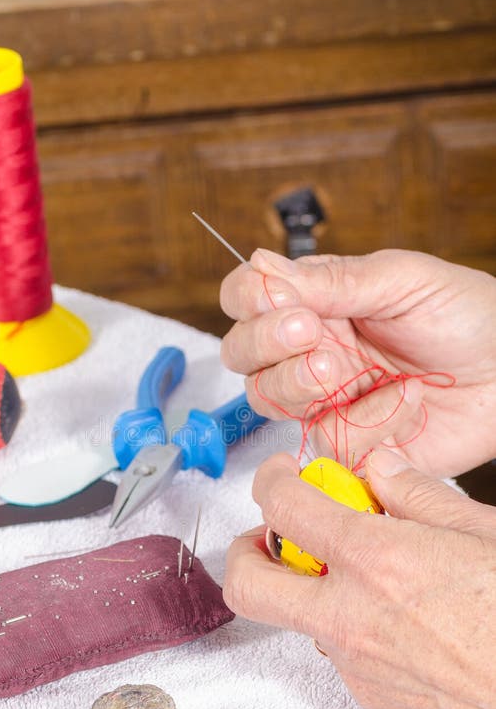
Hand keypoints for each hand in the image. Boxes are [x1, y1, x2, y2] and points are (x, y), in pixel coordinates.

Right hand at [220, 249, 495, 475]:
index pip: (246, 299)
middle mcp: (310, 351)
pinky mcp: (352, 443)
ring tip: (346, 370)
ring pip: (269, 402)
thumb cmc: (465, 314)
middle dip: (266, 345)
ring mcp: (326, 399)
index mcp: (315, 303)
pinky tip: (408, 399)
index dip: (248, 301)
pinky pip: (328, 440)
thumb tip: (261, 265)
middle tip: (310, 333)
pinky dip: (368, 422)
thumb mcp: (401, 280)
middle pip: (243, 356)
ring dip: (300, 384)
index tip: (281, 300)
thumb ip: (331, 280)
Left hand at [223, 449, 495, 708]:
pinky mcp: (379, 707)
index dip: (271, 482)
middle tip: (273, 537)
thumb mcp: (486, 533)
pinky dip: (365, 634)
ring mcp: (360, 671)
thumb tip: (381, 471)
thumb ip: (421, 497)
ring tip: (388, 584)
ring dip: (325, 595)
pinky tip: (417, 629)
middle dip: (246, 553)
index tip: (280, 478)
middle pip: (249, 586)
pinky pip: (351, 661)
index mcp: (378, 564)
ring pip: (308, 623)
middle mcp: (353, 621)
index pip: (285, 509)